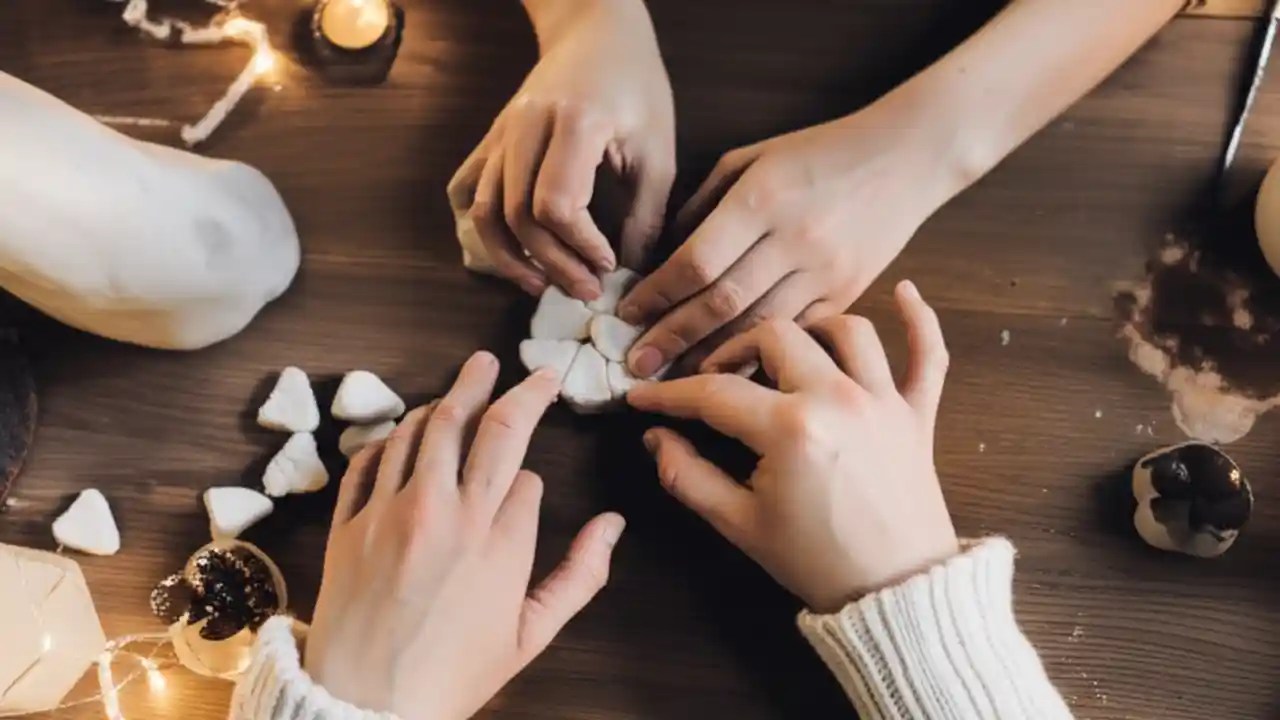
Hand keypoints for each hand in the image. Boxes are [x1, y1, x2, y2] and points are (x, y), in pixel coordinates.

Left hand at [304, 352, 625, 718]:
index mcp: (499, 540)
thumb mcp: (531, 635)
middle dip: (504, 386)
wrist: (364, 706)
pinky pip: (368, 460)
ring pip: (422, 429)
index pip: (523, 469)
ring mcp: (392, 512)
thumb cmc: (453, 675)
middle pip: (482, 424)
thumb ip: (580, 576)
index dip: (530, 468)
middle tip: (507, 363)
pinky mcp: (349, 523)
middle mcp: (448, 512)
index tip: (527, 478)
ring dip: (446, 399)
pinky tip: (402, 433)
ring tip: (461, 383)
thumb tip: (613, 524)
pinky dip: (388, 438)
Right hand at [448, 0, 674, 299]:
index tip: (608, 264)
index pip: (556, 204)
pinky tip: (508, 251)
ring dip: (510, 258)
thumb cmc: (635, 86)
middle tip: (586, 290)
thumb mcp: (657, 149)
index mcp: (574, 123)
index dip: (579, 246)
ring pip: (485, 210)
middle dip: (551, 263)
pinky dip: (480, 228)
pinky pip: (467, 190)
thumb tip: (630, 271)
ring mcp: (501, 133)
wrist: (596, 31)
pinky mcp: (491, 139)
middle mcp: (526, 127)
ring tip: (541, 285)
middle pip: (518, 215)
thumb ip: (645, 214)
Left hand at [617, 104, 960, 377]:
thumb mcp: (752, 158)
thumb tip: (661, 256)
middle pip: (721, 302)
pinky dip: (758, 358)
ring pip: (758, 328)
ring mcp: (825, 273)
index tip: (626, 314)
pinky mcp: (847, 295)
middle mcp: (794, 240)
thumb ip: (703, 205)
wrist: (907, 156)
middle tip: (634, 363)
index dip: (657, 293)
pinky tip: (726, 374)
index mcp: (763, 199)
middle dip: (672, 337)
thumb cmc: (820, 152)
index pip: (696, 260)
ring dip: (709, 357)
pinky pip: (795, 336)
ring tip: (670, 378)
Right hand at [627, 282, 957, 610]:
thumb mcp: (739, 524)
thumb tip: (656, 440)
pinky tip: (904, 292)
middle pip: (776, 336)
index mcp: (790, 428)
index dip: (669, 393)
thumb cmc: (815, 561)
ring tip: (784, 351)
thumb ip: (688, 477)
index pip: (714, 392)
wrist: (896, 594)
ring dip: (808, 329)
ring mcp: (883, 401)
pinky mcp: (918, 413)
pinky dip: (920, 320)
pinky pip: (929, 353)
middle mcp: (838, 398)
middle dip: (735, 350)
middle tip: (716, 380)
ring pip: (845, 329)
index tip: (642, 396)